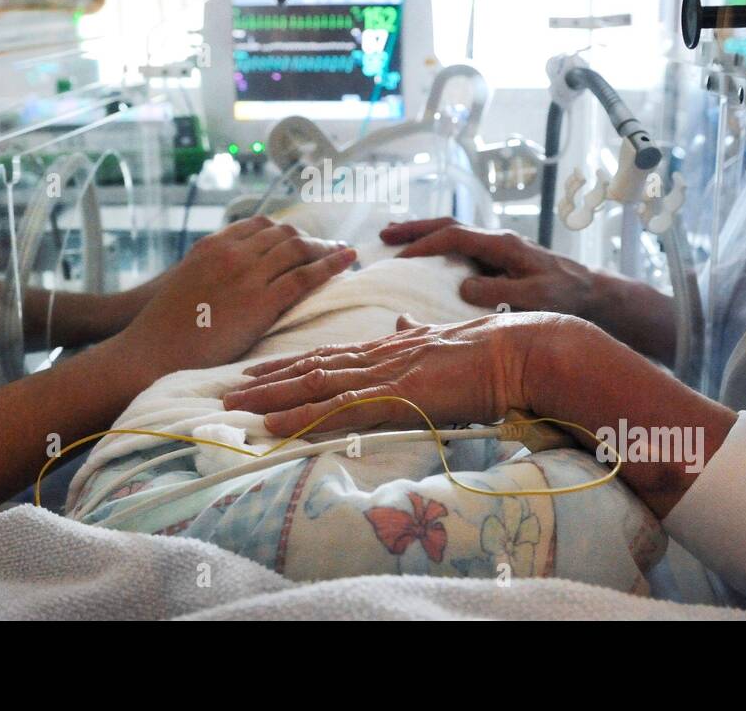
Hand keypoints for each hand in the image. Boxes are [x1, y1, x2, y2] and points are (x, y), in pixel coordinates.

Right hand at [113, 216, 356, 376]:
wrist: (150, 353)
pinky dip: (331, 264)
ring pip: (298, 249)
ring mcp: (247, 275)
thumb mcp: (186, 283)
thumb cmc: (163, 329)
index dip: (287, 231)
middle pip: (284, 233)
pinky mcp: (260, 301)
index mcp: (212, 246)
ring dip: (325, 249)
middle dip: (311, 239)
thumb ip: (213, 272)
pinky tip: (348, 261)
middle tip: (329, 248)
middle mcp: (232, 253)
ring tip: (343, 255)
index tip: (301, 240)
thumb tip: (235, 279)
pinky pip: (305, 276)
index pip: (260, 225)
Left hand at [223, 312, 556, 436]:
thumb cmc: (490, 351)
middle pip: (310, 367)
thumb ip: (414, 332)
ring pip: (313, 385)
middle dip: (267, 378)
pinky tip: (273, 425)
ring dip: (271, 396)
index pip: (329, 354)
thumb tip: (398, 321)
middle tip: (228, 388)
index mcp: (388, 346)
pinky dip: (300, 417)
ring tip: (235, 405)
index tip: (260, 370)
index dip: (290, 363)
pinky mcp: (394, 396)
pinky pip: (336, 409)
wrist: (517, 351)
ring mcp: (383, 375)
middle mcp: (377, 356)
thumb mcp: (441, 338)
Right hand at [382, 217, 677, 364]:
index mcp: (502, 244)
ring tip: (395, 238)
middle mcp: (498, 240)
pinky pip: (462, 247)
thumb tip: (461, 286)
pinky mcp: (501, 259)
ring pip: (454, 232)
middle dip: (415, 228)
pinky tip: (428, 257)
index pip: (454, 236)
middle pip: (449, 225)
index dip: (425, 244)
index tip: (400, 256)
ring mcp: (499, 248)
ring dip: (424, 233)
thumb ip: (497, 291)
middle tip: (383, 234)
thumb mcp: (534, 297)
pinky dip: (439, 246)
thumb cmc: (567, 296)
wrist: (594, 294)